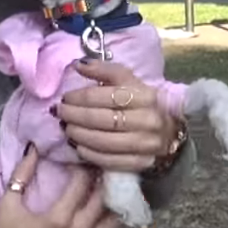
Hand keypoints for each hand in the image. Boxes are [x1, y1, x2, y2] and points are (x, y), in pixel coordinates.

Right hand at [0, 145, 119, 227]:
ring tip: (111, 183)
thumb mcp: (8, 204)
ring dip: (113, 199)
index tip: (82, 156)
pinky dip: (113, 220)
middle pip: (102, 199)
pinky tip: (112, 207)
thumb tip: (34, 148)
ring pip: (112, 219)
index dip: (84, 167)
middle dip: (103, 179)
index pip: (81, 185)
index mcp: (59, 219)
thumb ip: (21, 174)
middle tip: (102, 164)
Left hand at [55, 59, 179, 172]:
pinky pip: (108, 160)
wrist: (168, 132)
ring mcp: (145, 144)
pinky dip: (88, 153)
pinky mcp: (140, 163)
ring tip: (66, 128)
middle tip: (59, 113)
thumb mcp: (128, 82)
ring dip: (78, 135)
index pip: (106, 96)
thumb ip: (104, 71)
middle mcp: (148, 120)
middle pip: (102, 119)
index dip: (81, 97)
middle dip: (75, 116)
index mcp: (145, 96)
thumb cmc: (141, 103)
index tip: (65, 97)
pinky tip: (77, 146)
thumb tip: (78, 64)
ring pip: (103, 141)